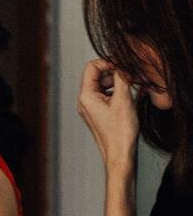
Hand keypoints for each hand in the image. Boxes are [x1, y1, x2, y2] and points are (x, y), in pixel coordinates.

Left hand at [78, 59, 139, 174]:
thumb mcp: (123, 99)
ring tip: (132, 86)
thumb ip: (121, 78)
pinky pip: (106, 95)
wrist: (119, 154)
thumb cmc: (119, 132)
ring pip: (103, 84)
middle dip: (114, 72)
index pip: (91, 67)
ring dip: (117, 81)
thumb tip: (122, 64)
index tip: (123, 65)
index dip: (108, 62)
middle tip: (131, 76)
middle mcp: (84, 101)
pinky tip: (128, 96)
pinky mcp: (98, 112)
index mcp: (86, 96)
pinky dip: (117, 91)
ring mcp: (90, 107)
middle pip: (96, 75)